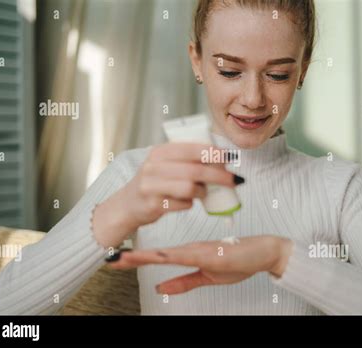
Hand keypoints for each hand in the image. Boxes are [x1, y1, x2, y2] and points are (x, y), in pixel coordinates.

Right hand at [92, 143, 241, 247]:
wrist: (128, 205)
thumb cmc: (155, 182)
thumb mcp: (165, 164)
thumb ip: (186, 160)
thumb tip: (222, 160)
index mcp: (160, 152)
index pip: (191, 148)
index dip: (213, 153)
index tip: (229, 158)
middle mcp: (154, 166)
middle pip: (195, 169)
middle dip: (219, 175)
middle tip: (233, 180)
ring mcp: (151, 185)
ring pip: (190, 187)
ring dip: (203, 191)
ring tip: (204, 192)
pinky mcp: (153, 204)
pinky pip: (183, 204)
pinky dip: (190, 204)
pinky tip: (187, 202)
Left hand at [108, 235, 292, 294]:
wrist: (263, 252)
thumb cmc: (238, 260)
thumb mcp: (207, 276)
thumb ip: (183, 282)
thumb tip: (159, 290)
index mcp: (189, 253)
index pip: (157, 258)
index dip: (136, 259)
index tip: (117, 260)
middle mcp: (191, 249)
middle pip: (156, 254)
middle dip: (133, 258)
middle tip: (111, 259)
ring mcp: (200, 250)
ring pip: (167, 253)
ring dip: (145, 256)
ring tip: (124, 258)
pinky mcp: (212, 254)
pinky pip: (188, 256)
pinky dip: (170, 256)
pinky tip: (158, 256)